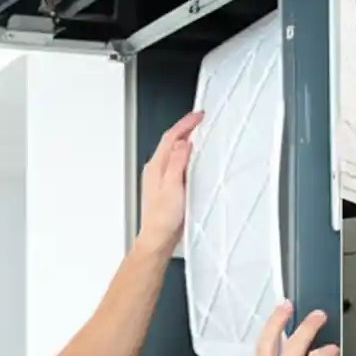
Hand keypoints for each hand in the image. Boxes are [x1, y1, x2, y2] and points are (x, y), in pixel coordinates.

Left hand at [139, 111, 203, 250]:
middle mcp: (156, 171)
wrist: (158, 239)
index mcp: (156, 167)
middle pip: (170, 142)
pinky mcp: (167, 188)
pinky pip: (176, 165)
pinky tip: (194, 162)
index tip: (198, 116)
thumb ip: (177, 162)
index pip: (170, 137)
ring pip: (173, 153)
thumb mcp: (172, 186)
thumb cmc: (162, 218)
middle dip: (185, 129)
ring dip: (186, 142)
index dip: (185, 124)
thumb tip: (183, 143)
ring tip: (198, 135)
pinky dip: (186, 158)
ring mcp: (160, 179)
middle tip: (199, 121)